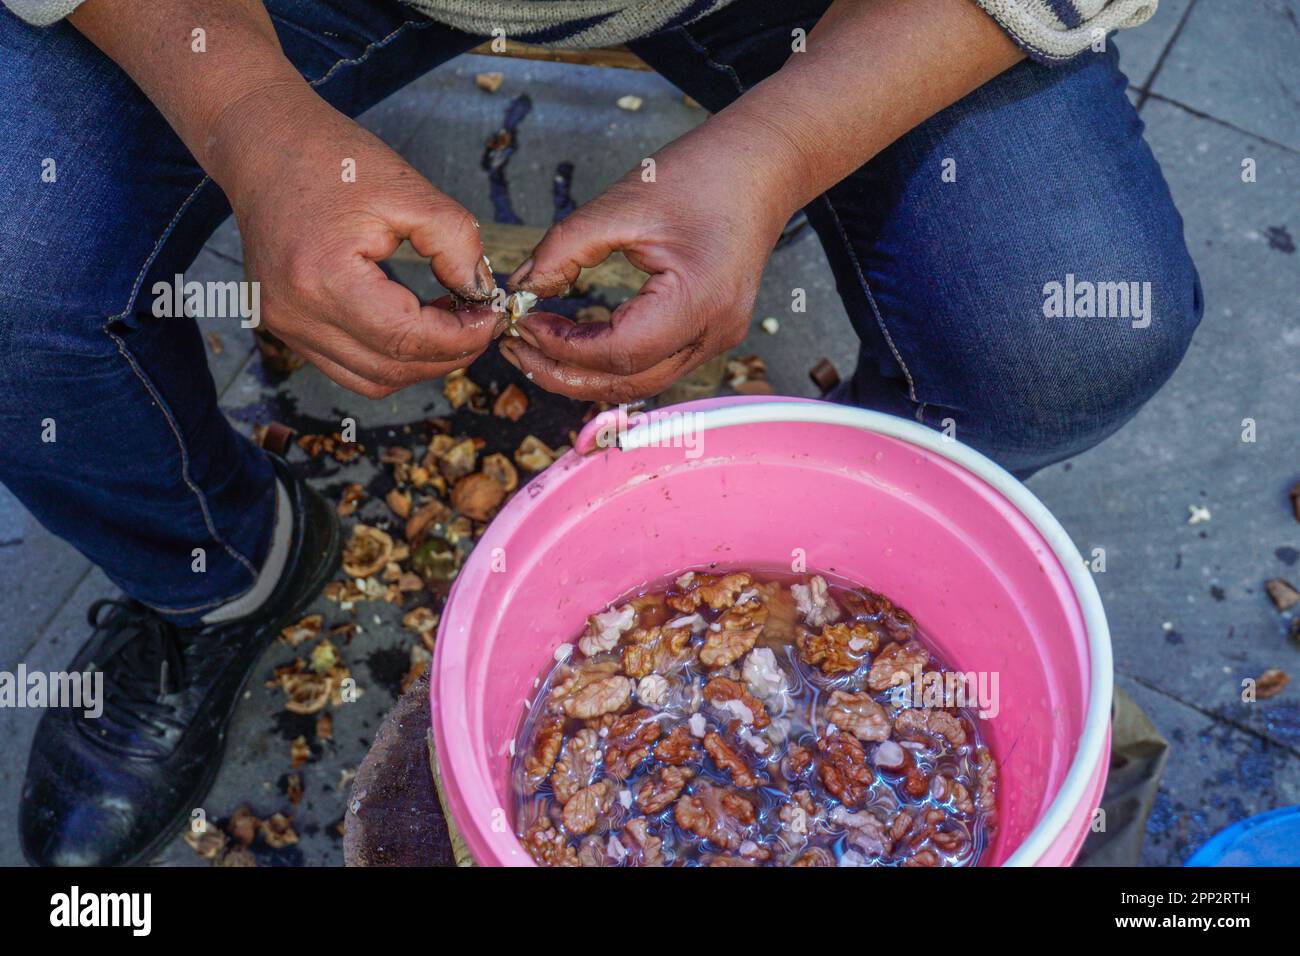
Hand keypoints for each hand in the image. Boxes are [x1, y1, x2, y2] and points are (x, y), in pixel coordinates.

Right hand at [223, 90, 498, 398]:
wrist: (264, 144)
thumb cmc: (333, 159)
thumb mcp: (409, 190)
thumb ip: (456, 244)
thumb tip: (481, 294)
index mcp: (322, 278)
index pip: (406, 338)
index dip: (461, 337)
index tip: (493, 316)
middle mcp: (295, 314)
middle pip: (392, 369)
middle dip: (449, 353)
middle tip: (482, 320)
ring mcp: (283, 326)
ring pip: (372, 380)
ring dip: (421, 362)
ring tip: (452, 323)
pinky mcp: (284, 327)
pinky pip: (349, 367)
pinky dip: (390, 357)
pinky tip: (415, 323)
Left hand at [500, 124, 797, 401]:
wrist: (761, 168)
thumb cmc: (700, 175)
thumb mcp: (621, 204)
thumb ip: (565, 248)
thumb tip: (523, 287)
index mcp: (697, 300)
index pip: (618, 352)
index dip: (562, 346)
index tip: (523, 323)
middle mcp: (713, 333)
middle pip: (627, 383)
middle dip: (564, 373)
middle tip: (514, 349)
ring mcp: (715, 340)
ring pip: (639, 384)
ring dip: (584, 374)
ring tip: (536, 347)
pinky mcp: (709, 335)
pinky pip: (653, 366)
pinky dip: (609, 363)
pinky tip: (574, 342)